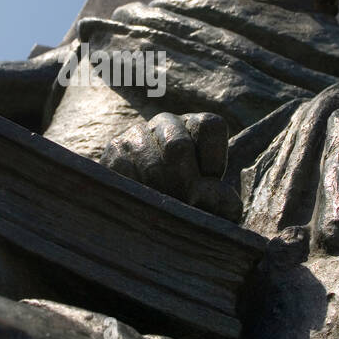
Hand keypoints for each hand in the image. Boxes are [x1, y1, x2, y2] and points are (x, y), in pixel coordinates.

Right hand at [101, 112, 241, 220]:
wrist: (144, 216)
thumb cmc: (188, 206)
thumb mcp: (213, 207)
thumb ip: (223, 204)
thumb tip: (214, 198)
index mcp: (197, 126)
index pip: (210, 125)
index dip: (213, 160)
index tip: (209, 182)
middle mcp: (167, 122)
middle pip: (179, 146)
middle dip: (185, 184)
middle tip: (184, 205)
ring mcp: (138, 133)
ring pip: (152, 163)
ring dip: (162, 194)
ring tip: (164, 210)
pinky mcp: (115, 150)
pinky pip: (128, 172)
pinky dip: (140, 195)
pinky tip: (144, 203)